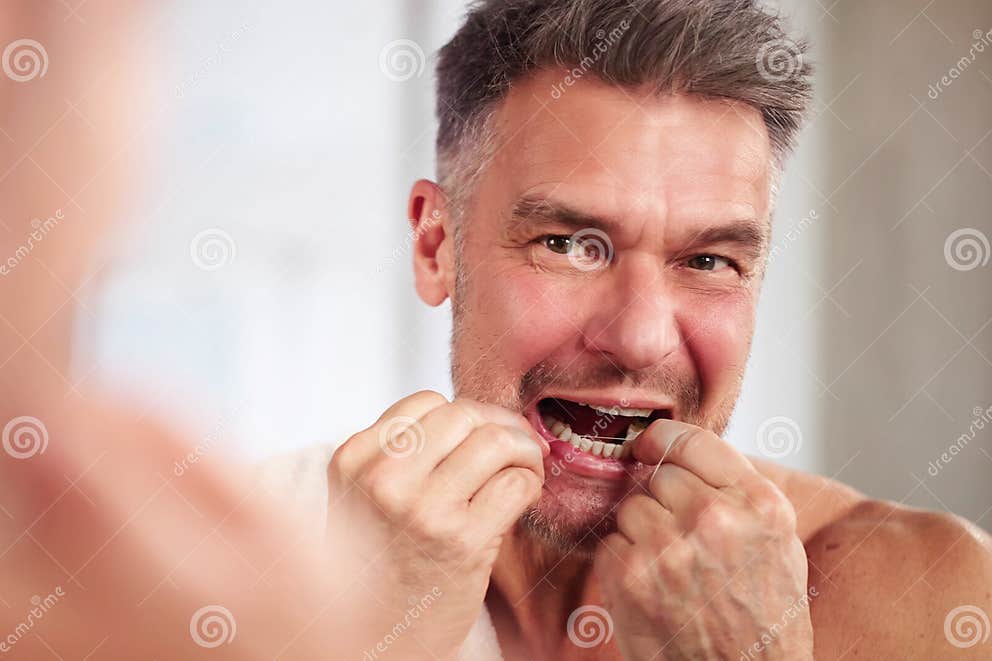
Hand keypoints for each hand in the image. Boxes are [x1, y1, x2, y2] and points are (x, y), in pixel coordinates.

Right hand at [325, 391, 547, 659]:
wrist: (379, 638)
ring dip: (524, 450)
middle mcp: (383, 481)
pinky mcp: (463, 541)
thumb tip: (480, 416)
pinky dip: (531, 483)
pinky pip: (517, 483)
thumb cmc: (380, 564)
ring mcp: (423, 510)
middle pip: (465, 415)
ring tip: (524, 468)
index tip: (482, 433)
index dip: (466, 414)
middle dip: (502, 425)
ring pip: (496, 441)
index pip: (427, 402)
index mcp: (354, 462)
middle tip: (517, 447)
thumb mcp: (365, 496)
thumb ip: (402, 453)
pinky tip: (523, 498)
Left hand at [593, 420, 812, 660]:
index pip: (692, 439)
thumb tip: (679, 449)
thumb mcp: (777, 540)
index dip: (664, 440)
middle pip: (658, 474)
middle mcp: (715, 518)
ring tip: (671, 567)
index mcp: (759, 504)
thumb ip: (737, 490)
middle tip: (682, 538)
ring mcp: (669, 546)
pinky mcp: (630, 575)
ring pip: (630, 507)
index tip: (652, 445)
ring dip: (641, 531)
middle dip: (662, 500)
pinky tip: (652, 588)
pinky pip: (609, 542)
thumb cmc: (764, 616)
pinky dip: (622, 562)